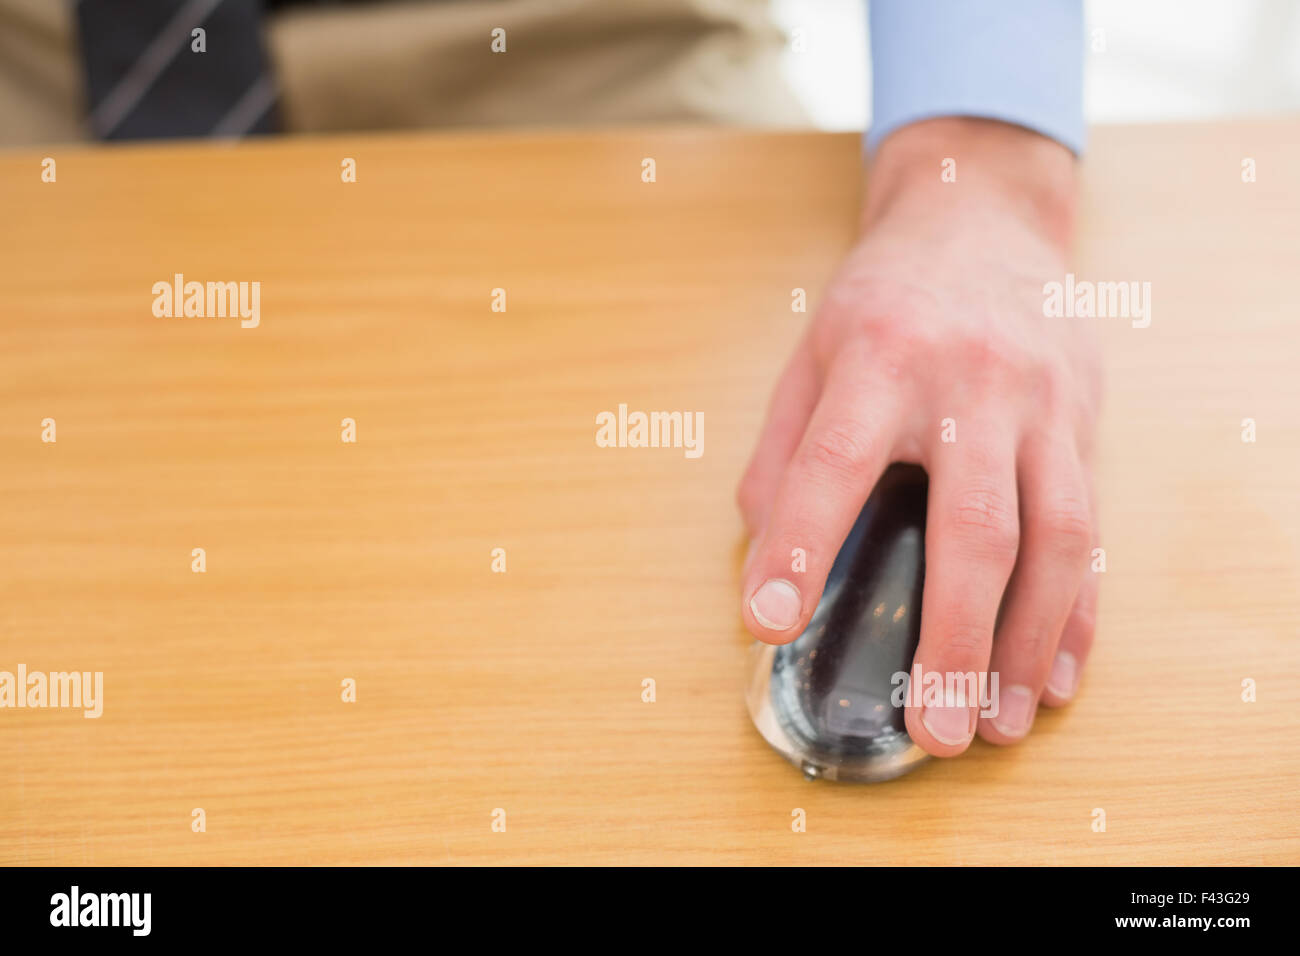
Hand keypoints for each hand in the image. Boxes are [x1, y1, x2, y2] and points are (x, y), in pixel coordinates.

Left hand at [737, 118, 1101, 755]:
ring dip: (1026, 644)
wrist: (982, 218)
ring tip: (997, 724)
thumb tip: (766, 558)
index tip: (767, 625)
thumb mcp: (810, 352)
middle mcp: (968, 385)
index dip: (799, 548)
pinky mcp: (1084, 423)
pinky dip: (1077, 612)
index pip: (832, 465)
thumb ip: (781, 452)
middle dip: (951, 639)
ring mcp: (1040, 405)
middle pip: (971, 526)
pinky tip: (1054, 673)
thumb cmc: (884, 299)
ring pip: (1054, 539)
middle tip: (929, 729)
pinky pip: (1093, 530)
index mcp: (877, 361)